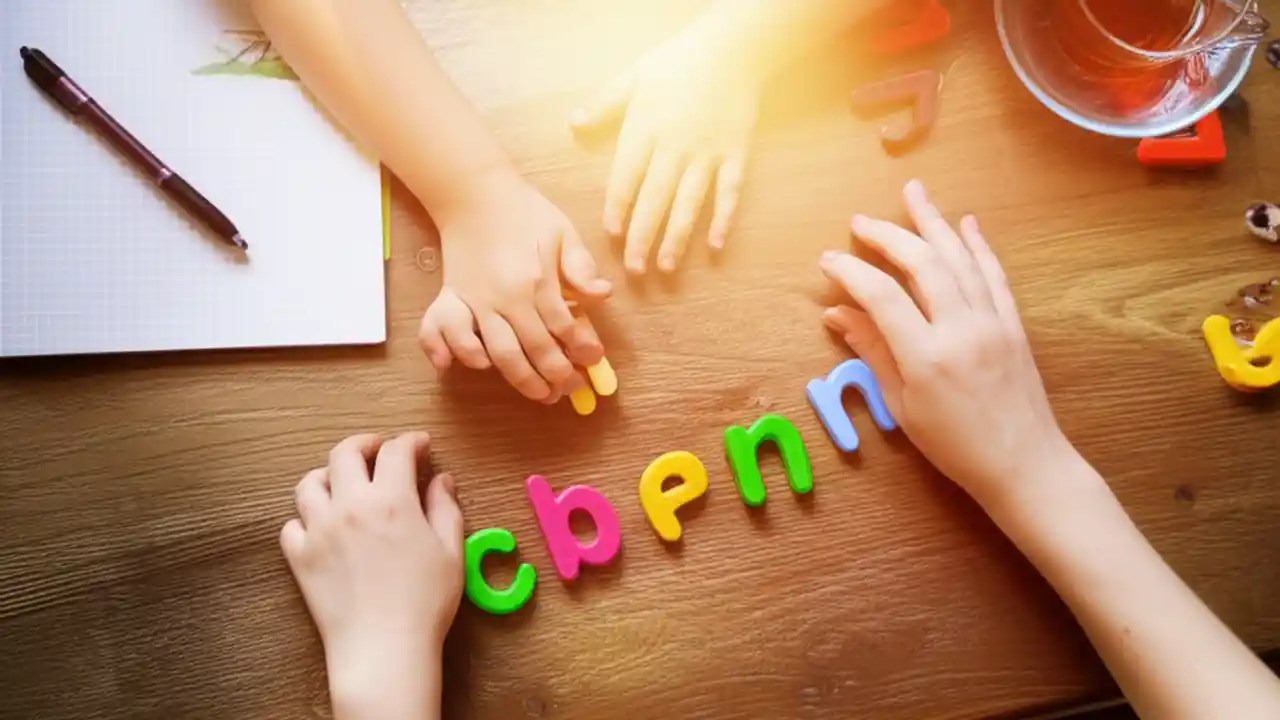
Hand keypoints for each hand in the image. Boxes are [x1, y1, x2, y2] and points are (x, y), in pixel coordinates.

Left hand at [280, 432, 462, 719]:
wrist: (383, 648)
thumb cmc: (425, 603)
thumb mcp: (451, 551)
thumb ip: (445, 508)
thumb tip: (441, 480)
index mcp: (392, 500)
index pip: (396, 451)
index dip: (411, 441)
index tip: (420, 445)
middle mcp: (350, 506)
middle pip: (345, 453)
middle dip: (364, 444)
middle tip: (378, 449)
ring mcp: (319, 530)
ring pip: (309, 483)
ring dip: (328, 475)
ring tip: (342, 482)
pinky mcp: (300, 558)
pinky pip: (291, 525)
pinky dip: (304, 518)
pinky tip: (321, 525)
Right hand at [419, 170, 611, 402]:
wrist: (472, 193)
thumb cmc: (523, 213)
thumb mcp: (562, 232)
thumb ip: (581, 266)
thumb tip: (602, 294)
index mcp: (537, 280)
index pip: (564, 327)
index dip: (581, 350)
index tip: (594, 362)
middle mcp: (507, 296)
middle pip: (534, 349)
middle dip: (556, 376)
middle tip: (570, 389)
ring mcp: (477, 301)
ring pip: (499, 354)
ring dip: (522, 380)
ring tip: (542, 394)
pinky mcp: (453, 299)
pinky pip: (450, 334)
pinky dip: (461, 355)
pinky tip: (479, 367)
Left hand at [571, 22, 760, 273]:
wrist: (734, 47)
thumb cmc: (679, 61)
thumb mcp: (633, 76)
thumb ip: (603, 104)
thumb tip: (573, 123)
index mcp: (645, 129)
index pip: (626, 178)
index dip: (617, 208)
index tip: (611, 234)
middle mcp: (675, 146)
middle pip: (654, 199)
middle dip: (641, 236)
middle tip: (633, 269)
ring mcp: (708, 153)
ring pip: (688, 203)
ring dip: (675, 237)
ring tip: (664, 266)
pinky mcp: (736, 153)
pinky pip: (729, 192)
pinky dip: (723, 219)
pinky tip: (715, 245)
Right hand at [819, 181, 1075, 507]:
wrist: (1024, 464)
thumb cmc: (954, 446)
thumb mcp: (902, 407)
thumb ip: (873, 353)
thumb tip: (838, 314)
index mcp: (926, 356)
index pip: (882, 295)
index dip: (851, 272)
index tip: (828, 259)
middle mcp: (961, 329)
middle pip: (922, 263)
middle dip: (888, 235)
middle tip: (860, 221)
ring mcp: (992, 322)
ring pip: (959, 258)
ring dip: (934, 222)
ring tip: (914, 192)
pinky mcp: (1014, 323)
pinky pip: (993, 274)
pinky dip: (978, 245)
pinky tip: (966, 224)